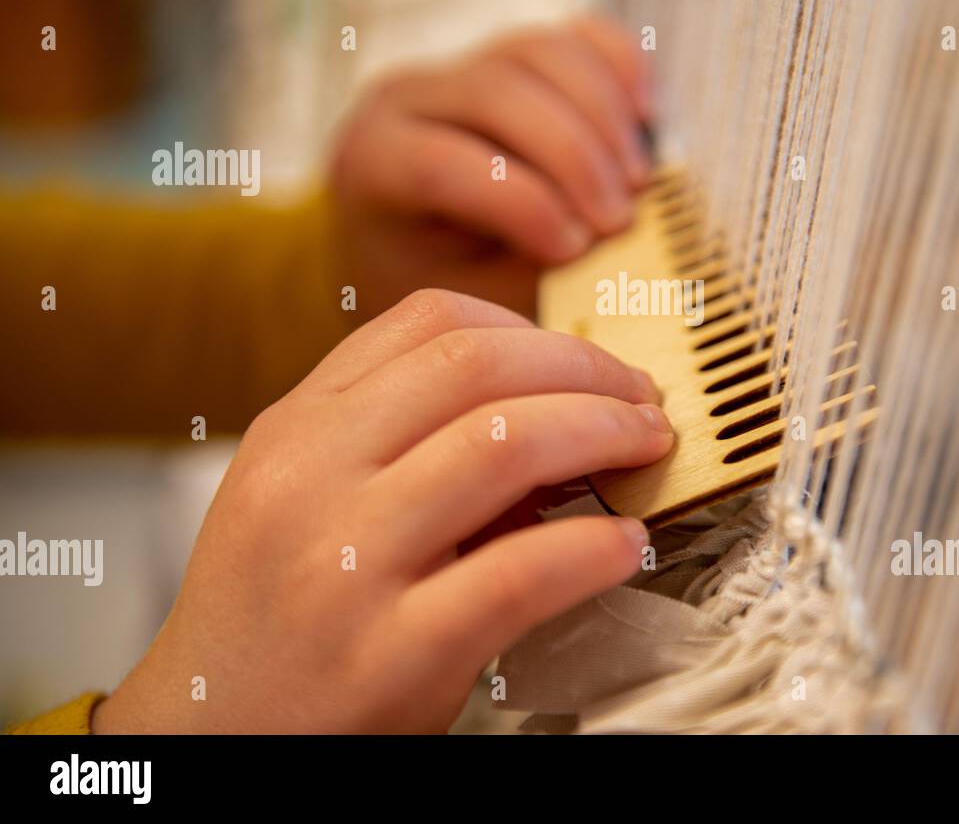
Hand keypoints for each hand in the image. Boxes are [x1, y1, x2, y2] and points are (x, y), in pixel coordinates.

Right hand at [92, 289, 671, 732]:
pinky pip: (519, 574)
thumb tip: (553, 407)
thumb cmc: (277, 613)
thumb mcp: (308, 497)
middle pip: (477, 365)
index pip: (430, 321)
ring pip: (504, 445)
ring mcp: (344, 563)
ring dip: (604, 434)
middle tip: (642, 402)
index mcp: (297, 428)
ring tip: (648, 451)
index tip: (585, 361)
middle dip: (587, 371)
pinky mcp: (388, 653)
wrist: (211, 736)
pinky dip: (593, 549)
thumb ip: (401, 438)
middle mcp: (311, 478)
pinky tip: (626, 545)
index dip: (533, 329)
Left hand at [328, 16, 653, 318]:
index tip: (574, 250)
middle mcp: (407, 99)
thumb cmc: (444, 279)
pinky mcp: (515, 55)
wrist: (414, 243)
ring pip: (540, 53)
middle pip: (497, 93)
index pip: (440, 164)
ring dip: (604, 115)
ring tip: (636, 182)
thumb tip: (612, 247)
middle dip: (573, 157)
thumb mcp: (470, 295)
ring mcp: (463, 66)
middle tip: (619, 220)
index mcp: (375, 164)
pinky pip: (574, 37)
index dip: (519, 203)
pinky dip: (619, 65)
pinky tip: (646, 117)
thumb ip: (531, 269)